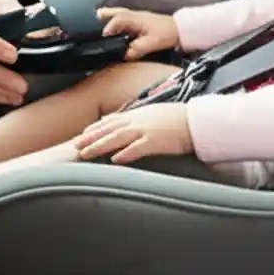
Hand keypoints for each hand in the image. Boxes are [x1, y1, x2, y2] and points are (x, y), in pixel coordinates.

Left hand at [73, 103, 192, 163]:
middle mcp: (139, 120)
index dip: (96, 128)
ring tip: (86, 153)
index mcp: (139, 114)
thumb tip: (126, 123)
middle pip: (109, 129)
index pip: (112, 120)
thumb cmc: (179, 120)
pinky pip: (137, 148)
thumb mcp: (155, 114)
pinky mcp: (156, 141)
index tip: (82, 134)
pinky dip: (125, 154)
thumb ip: (139, 119)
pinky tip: (114, 160)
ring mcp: (147, 130)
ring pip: (117, 138)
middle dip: (91, 137)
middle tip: (76, 145)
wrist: (197, 122)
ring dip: (100, 145)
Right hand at [96, 7, 179, 59]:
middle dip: (107, 14)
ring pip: (121, 13)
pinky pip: (125, 17)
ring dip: (110, 15)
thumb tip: (125, 54)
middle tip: (96, 16)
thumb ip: (138, 48)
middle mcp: (135, 16)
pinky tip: (114, 24)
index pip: (120, 19)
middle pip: (118, 12)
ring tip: (99, 17)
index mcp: (137, 20)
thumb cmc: (167, 34)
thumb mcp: (153, 43)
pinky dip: (117, 19)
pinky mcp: (140, 21)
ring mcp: (138, 17)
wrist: (180, 29)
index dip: (111, 26)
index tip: (104, 34)